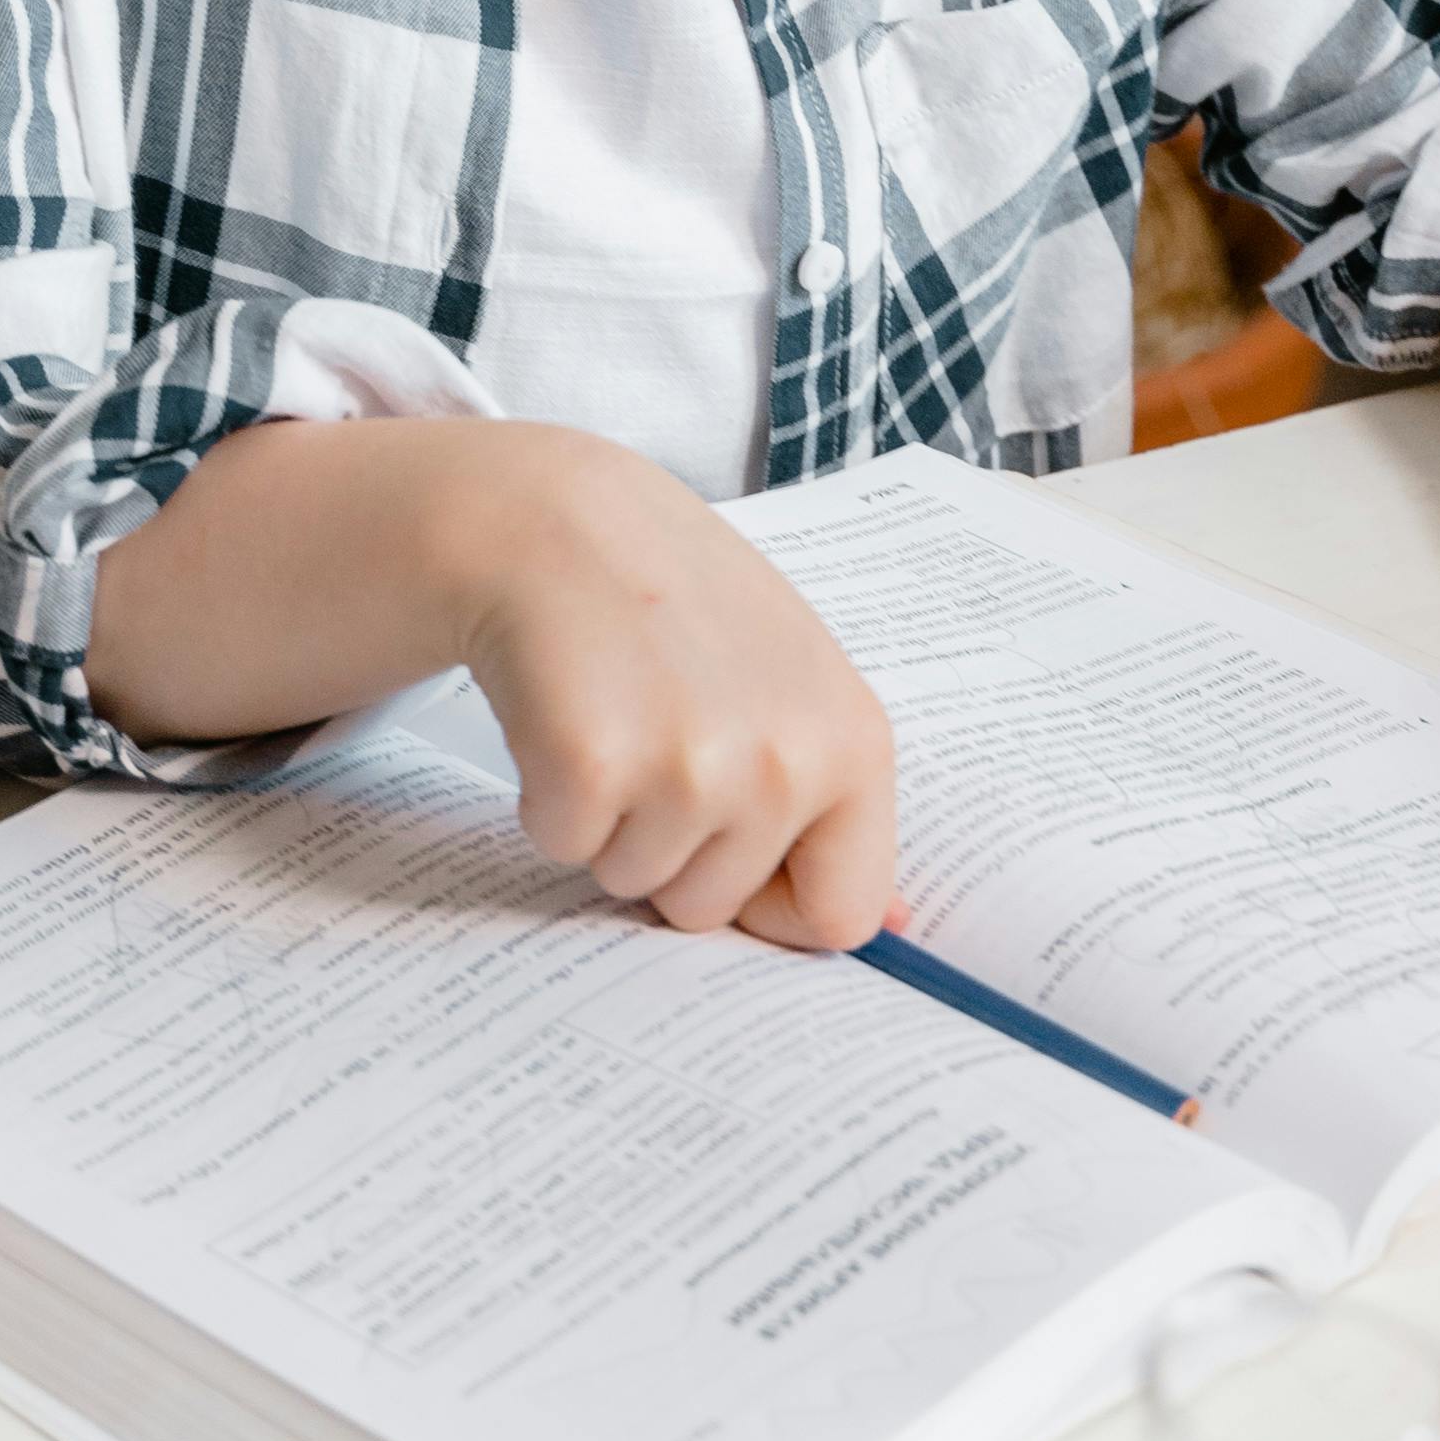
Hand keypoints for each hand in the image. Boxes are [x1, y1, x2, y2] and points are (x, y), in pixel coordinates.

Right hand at [455, 430, 898, 949]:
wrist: (554, 516)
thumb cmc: (675, 600)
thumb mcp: (794, 679)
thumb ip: (835, 794)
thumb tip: (893, 924)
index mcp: (854, 745)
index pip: (842, 914)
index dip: (773, 900)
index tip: (731, 840)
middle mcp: (784, 764)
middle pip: (711, 908)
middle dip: (670, 846)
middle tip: (654, 730)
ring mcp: (689, 768)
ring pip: (632, 881)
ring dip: (608, 818)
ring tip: (612, 712)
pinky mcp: (592, 765)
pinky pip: (563, 845)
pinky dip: (546, 795)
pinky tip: (563, 710)